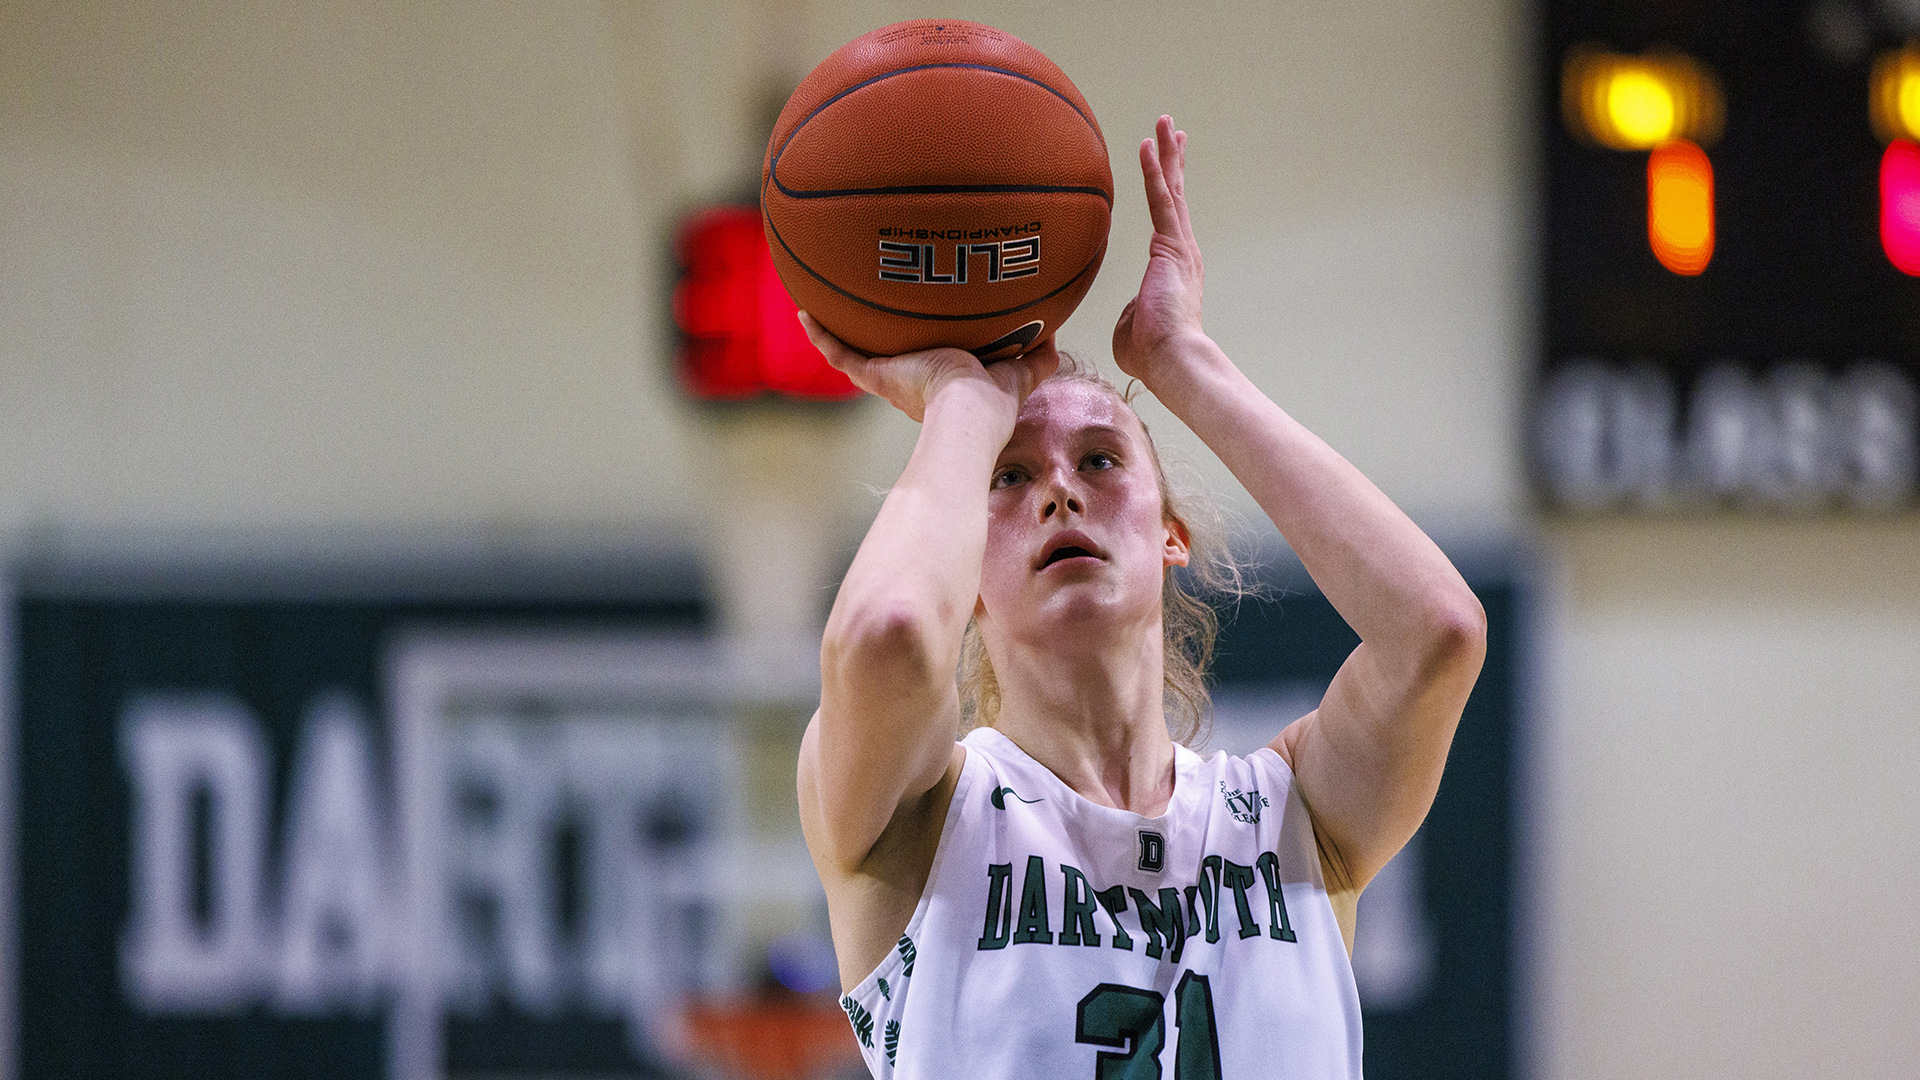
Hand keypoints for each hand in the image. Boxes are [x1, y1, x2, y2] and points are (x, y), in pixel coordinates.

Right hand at [799, 313, 1058, 421]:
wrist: (967, 409)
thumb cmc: (994, 399)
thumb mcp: (1022, 372)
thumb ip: (1039, 357)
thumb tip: (1054, 332)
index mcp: (945, 385)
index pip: (933, 366)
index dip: (930, 350)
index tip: (928, 331)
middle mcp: (913, 384)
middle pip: (893, 361)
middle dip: (884, 344)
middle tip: (872, 317)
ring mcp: (890, 380)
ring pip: (860, 356)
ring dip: (841, 334)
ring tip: (823, 308)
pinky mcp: (876, 375)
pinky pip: (841, 353)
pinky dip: (822, 335)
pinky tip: (805, 311)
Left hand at [1112, 115, 1206, 384]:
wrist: (1172, 359)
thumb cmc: (1152, 353)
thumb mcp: (1131, 326)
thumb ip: (1128, 311)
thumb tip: (1127, 311)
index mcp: (1173, 266)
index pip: (1170, 218)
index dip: (1168, 189)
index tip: (1168, 165)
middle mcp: (1182, 251)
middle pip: (1177, 195)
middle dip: (1173, 160)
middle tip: (1171, 130)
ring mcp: (1179, 247)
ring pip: (1171, 190)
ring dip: (1165, 154)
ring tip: (1163, 121)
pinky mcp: (1171, 247)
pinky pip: (1160, 201)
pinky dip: (1152, 173)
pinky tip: (1146, 147)